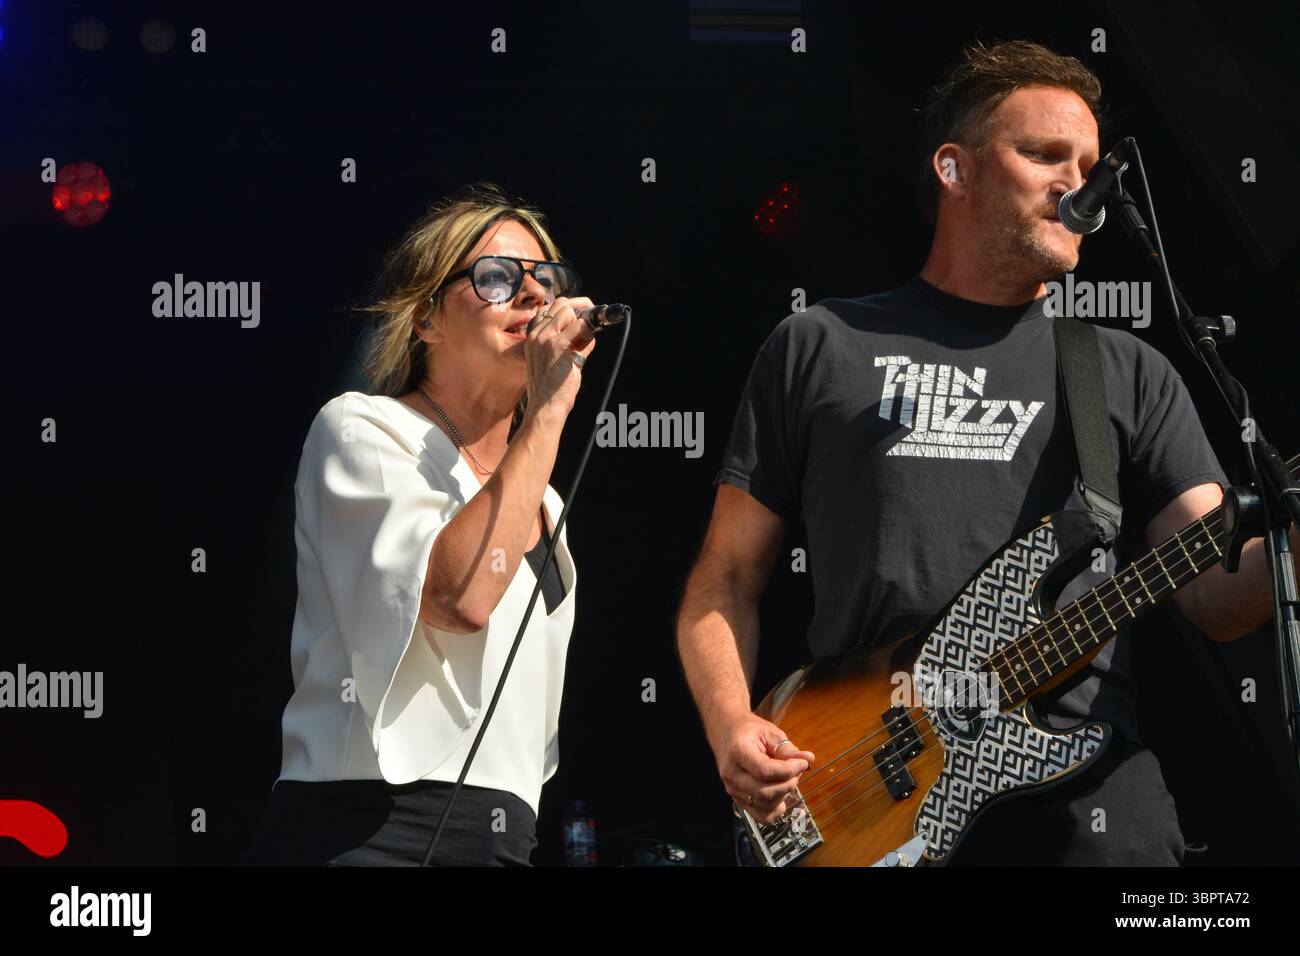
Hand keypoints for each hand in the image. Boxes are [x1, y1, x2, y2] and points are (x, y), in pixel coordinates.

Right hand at [522, 296, 596, 422]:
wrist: (546, 407)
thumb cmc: (553, 390)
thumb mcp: (558, 362)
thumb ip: (572, 345)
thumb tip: (589, 334)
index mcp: (532, 338)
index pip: (548, 310)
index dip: (568, 308)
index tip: (582, 314)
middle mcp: (536, 335)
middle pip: (559, 304)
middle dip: (579, 305)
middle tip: (593, 312)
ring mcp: (545, 338)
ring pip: (567, 310)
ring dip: (584, 315)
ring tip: (593, 325)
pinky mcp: (557, 345)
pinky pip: (579, 325)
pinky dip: (588, 328)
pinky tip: (591, 336)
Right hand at [714, 713, 814, 823]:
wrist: (726, 732)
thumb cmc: (748, 730)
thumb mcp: (769, 732)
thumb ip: (787, 748)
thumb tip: (808, 759)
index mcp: (738, 752)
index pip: (765, 771)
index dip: (789, 770)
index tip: (803, 762)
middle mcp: (732, 773)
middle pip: (764, 792)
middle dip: (788, 783)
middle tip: (797, 769)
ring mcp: (732, 788)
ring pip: (764, 805)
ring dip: (784, 795)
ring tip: (787, 778)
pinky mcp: (737, 798)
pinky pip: (760, 815)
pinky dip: (775, 809)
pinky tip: (780, 795)